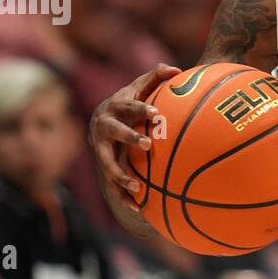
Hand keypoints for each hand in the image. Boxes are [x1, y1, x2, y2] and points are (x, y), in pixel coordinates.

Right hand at [90, 64, 182, 212]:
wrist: (102, 119)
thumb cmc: (129, 101)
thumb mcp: (140, 87)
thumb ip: (156, 77)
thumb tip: (177, 69)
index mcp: (114, 107)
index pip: (128, 106)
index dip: (140, 108)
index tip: (155, 113)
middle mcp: (104, 127)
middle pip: (113, 133)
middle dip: (128, 137)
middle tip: (147, 144)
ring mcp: (101, 148)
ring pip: (107, 164)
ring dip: (121, 176)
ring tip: (138, 188)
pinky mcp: (104, 165)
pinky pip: (112, 183)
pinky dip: (124, 196)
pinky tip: (139, 209)